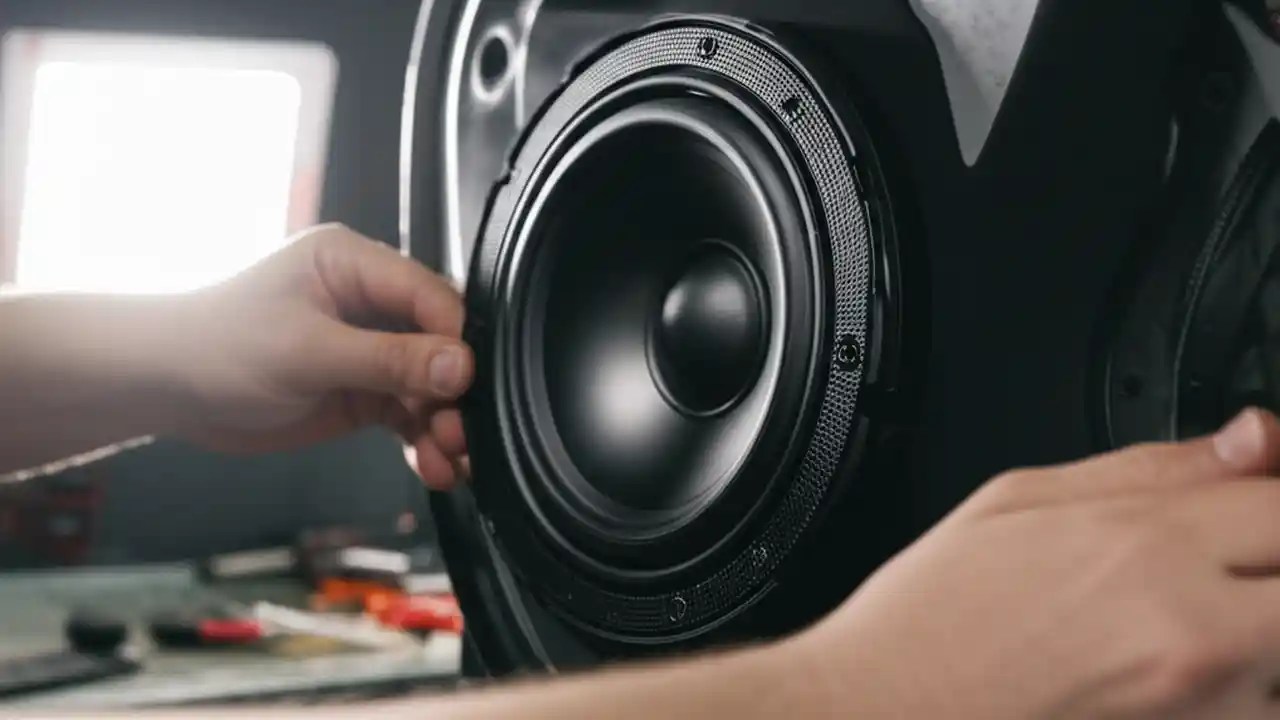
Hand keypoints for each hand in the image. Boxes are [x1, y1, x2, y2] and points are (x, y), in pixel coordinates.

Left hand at [173, 224, 472, 488]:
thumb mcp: (307, 353)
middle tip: (460, 435)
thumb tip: (462, 366)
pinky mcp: (362, 389)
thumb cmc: (219, 349)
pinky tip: (433, 467)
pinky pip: (407, 412)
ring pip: (429, 384)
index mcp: (354, 264)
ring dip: (442, 423)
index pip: (428, 295)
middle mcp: (368, 300)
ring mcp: (368, 347)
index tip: (469, 385)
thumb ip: (388, 360)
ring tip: (451, 462)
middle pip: (438, 342)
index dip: (455, 340)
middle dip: (454, 392)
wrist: (164, 388)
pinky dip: (421, 439)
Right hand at [789, 409, 1279, 718]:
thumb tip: (1253, 439)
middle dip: (1268, 556)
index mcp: (1145, 545)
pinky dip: (1233, 683)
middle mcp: (1193, 630)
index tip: (1257, 492)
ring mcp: (1202, 706)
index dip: (1272, 492)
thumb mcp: (1020, 497)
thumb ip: (1153, 467)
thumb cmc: (932, 616)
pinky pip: (1257, 705)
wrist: (882, 709)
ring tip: (1173, 619)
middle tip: (1224, 558)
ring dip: (1254, 627)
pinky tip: (1160, 666)